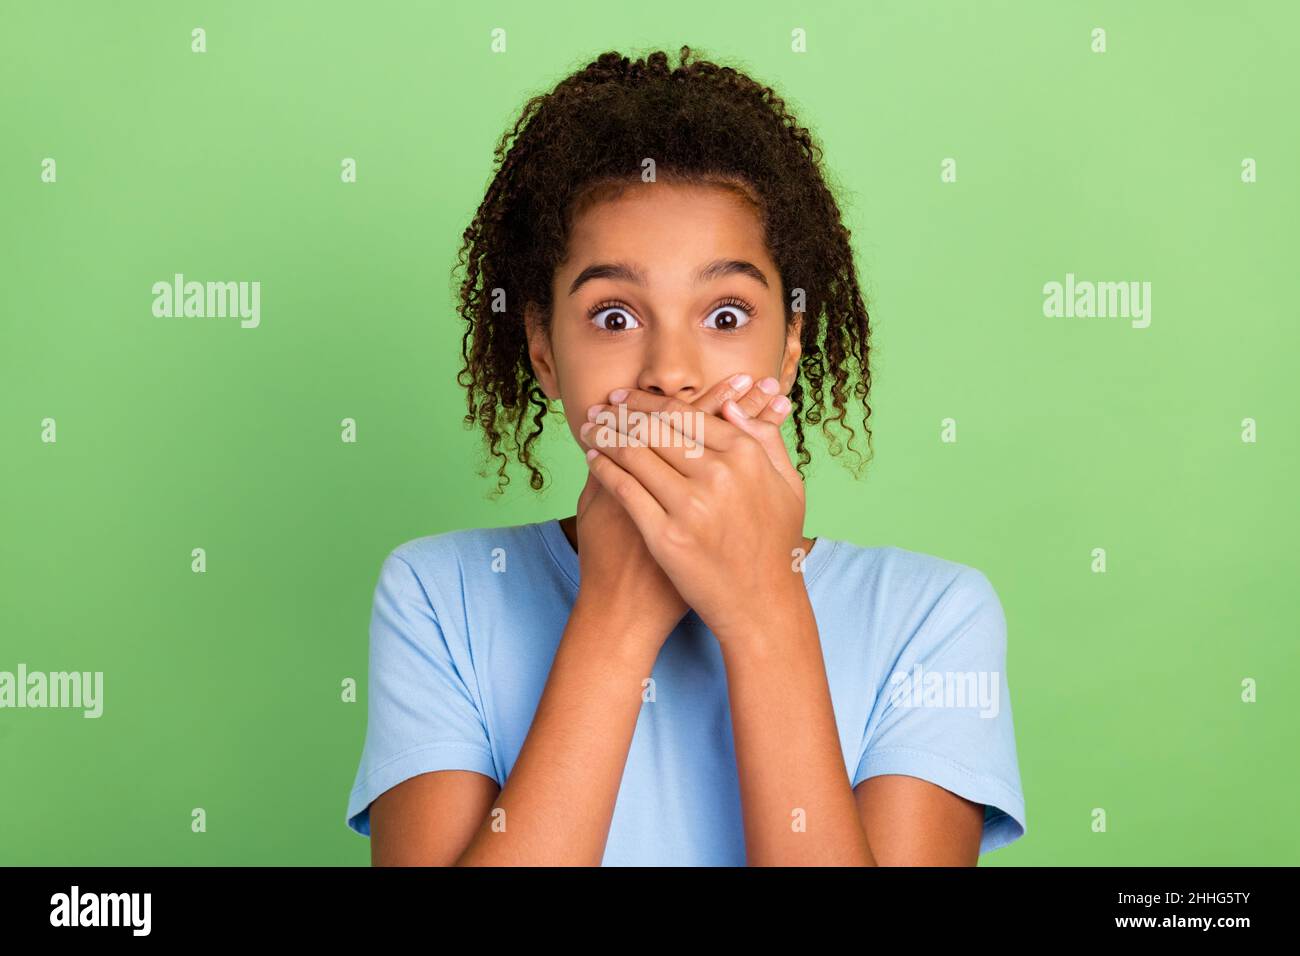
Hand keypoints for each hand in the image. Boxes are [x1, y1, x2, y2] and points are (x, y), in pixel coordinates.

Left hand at [581, 380, 806, 642]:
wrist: (761, 604)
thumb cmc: (775, 544)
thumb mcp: (788, 486)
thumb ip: (764, 440)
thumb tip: (731, 405)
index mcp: (745, 456)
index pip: (684, 414)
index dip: (647, 402)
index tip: (626, 397)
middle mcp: (718, 475)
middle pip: (654, 429)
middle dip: (620, 414)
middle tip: (600, 407)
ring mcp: (690, 506)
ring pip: (634, 454)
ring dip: (606, 435)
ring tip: (590, 428)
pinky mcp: (666, 536)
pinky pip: (624, 489)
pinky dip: (604, 468)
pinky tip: (593, 459)